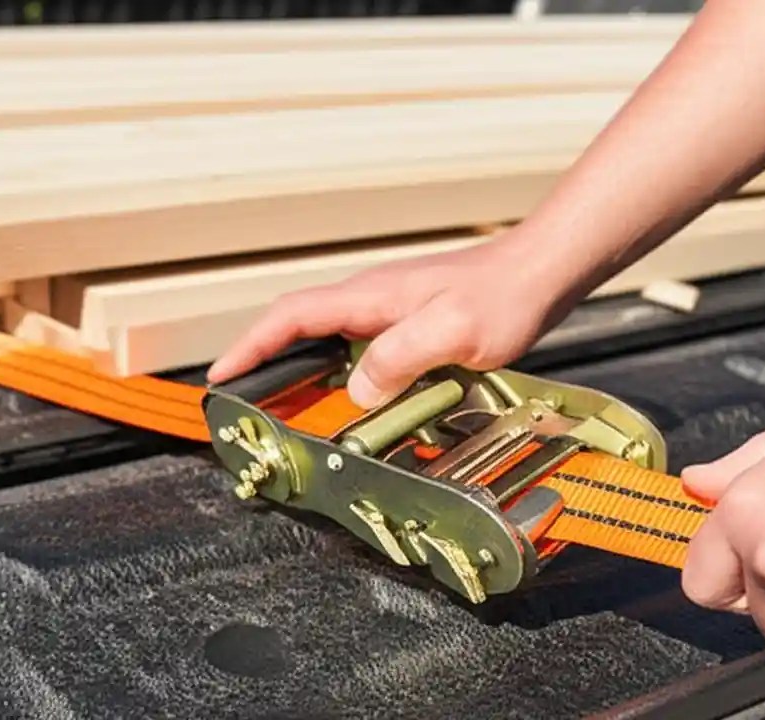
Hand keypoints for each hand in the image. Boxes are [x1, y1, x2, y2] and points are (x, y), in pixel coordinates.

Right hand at [207, 234, 571, 407]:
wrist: (543, 272)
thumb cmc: (503, 296)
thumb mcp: (451, 330)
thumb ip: (399, 357)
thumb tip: (357, 393)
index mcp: (369, 298)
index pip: (291, 317)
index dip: (251, 347)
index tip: (221, 377)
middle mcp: (373, 302)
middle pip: (302, 329)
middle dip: (268, 362)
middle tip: (248, 403)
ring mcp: (393, 312)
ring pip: (334, 344)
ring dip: (309, 374)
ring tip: (293, 413)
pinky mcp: (416, 325)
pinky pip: (368, 354)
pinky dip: (351, 378)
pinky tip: (364, 404)